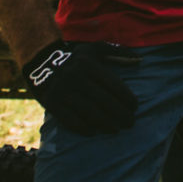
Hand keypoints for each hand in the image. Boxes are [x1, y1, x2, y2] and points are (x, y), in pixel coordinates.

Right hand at [22, 41, 137, 134]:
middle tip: (130, 122)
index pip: (113, 85)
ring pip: (89, 113)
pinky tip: (95, 132)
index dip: (126, 98)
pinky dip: (84, 129)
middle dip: (120, 114)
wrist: (41, 63)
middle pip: (104, 102)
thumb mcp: (95, 49)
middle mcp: (76, 78)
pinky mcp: (52, 104)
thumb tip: (140, 60)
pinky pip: (71, 121)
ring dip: (106, 124)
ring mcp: (63, 92)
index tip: (135, 107)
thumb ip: (118, 52)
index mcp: (88, 65)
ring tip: (117, 129)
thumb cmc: (76, 58)